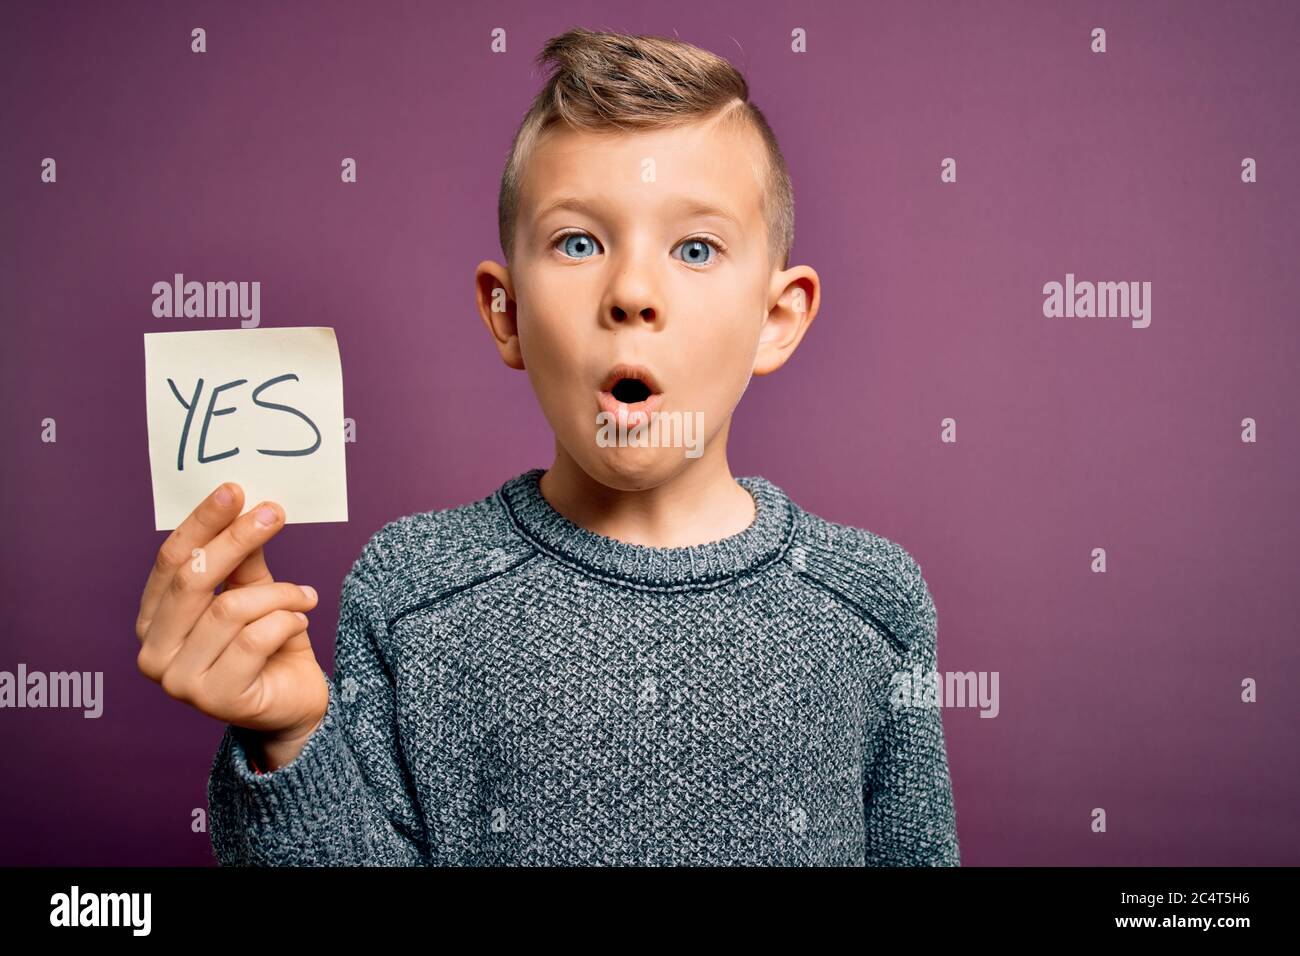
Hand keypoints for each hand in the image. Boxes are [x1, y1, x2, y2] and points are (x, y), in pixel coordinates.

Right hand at [135, 483, 328, 764]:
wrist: (297, 703)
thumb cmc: (270, 645)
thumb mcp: (255, 592)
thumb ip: (242, 559)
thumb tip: (245, 505)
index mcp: (154, 621)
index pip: (171, 561)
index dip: (202, 523)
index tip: (235, 489)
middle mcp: (154, 653)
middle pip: (193, 580)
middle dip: (237, 540)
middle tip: (274, 513)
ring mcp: (180, 682)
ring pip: (230, 609)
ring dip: (279, 594)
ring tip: (304, 596)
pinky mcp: (216, 700)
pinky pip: (255, 639)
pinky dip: (286, 621)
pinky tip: (301, 622)